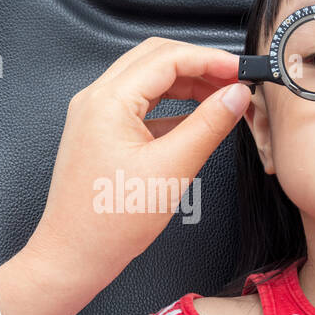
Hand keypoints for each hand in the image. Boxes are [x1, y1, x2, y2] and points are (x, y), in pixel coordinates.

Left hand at [28, 37, 248, 282]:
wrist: (73, 256)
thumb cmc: (108, 223)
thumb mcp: (172, 169)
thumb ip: (208, 125)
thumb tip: (235, 96)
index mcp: (108, 101)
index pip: (167, 57)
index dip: (210, 59)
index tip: (241, 71)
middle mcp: (96, 100)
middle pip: (156, 59)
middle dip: (199, 65)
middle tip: (235, 81)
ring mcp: (95, 116)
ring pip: (148, 80)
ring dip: (187, 84)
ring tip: (222, 99)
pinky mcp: (100, 134)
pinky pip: (140, 105)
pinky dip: (171, 107)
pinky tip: (196, 120)